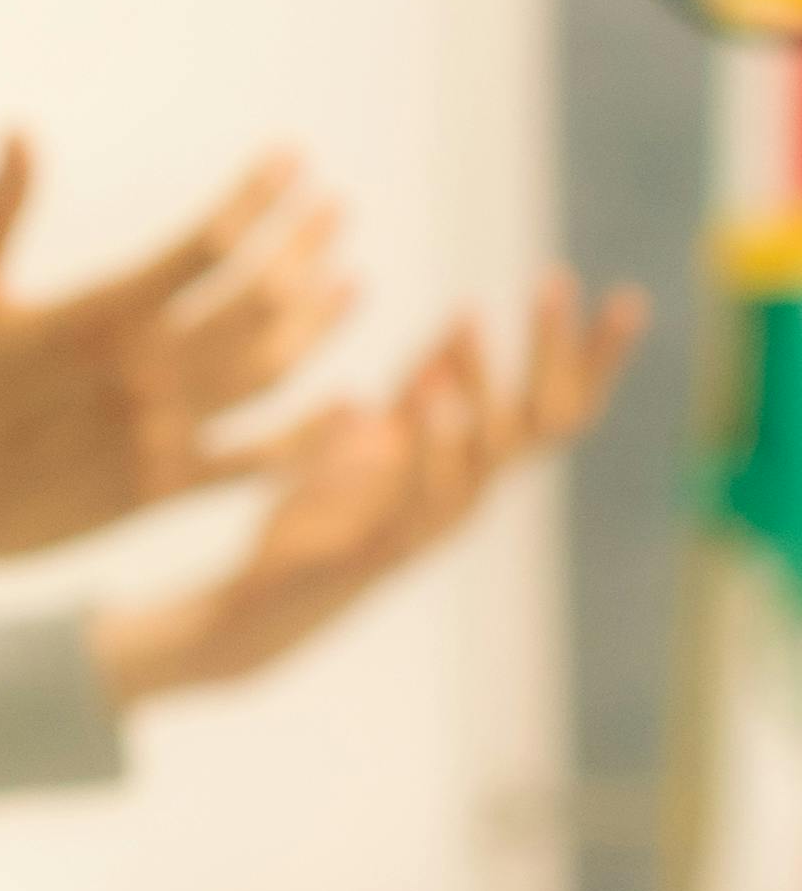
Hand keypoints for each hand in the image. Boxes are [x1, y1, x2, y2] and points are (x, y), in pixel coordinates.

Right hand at [0, 138, 353, 679]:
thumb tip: (20, 128)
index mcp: (99, 318)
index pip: (206, 244)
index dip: (257, 197)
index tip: (293, 160)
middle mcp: (142, 375)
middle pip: (257, 300)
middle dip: (305, 247)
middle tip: (337, 210)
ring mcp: (159, 436)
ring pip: (270, 371)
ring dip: (320, 326)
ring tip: (353, 286)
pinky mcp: (162, 491)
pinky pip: (258, 461)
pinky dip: (311, 436)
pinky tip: (351, 405)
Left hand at [91, 268, 647, 703]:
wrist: (263, 611)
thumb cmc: (326, 525)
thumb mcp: (375, 441)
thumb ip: (423, 388)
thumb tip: (466, 314)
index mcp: (470, 470)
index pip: (553, 409)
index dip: (592, 360)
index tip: (626, 296)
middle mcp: (464, 499)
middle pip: (536, 427)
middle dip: (553, 355)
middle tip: (558, 278)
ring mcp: (425, 529)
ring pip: (478, 464)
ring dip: (478, 390)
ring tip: (474, 322)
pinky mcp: (371, 554)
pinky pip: (413, 502)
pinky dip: (428, 450)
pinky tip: (429, 399)